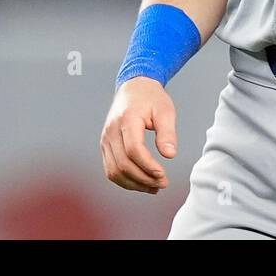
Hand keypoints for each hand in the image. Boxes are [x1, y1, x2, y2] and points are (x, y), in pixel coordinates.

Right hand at [100, 76, 177, 193]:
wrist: (134, 88)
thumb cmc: (152, 99)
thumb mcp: (165, 110)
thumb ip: (167, 133)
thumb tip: (170, 155)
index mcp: (127, 119)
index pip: (133, 149)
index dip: (148, 165)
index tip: (163, 174)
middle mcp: (111, 131)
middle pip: (123, 164)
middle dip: (144, 178)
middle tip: (163, 184)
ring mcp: (105, 139)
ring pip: (114, 171)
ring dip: (134, 184)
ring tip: (154, 188)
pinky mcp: (105, 146)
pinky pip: (111, 170)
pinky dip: (125, 181)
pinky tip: (142, 183)